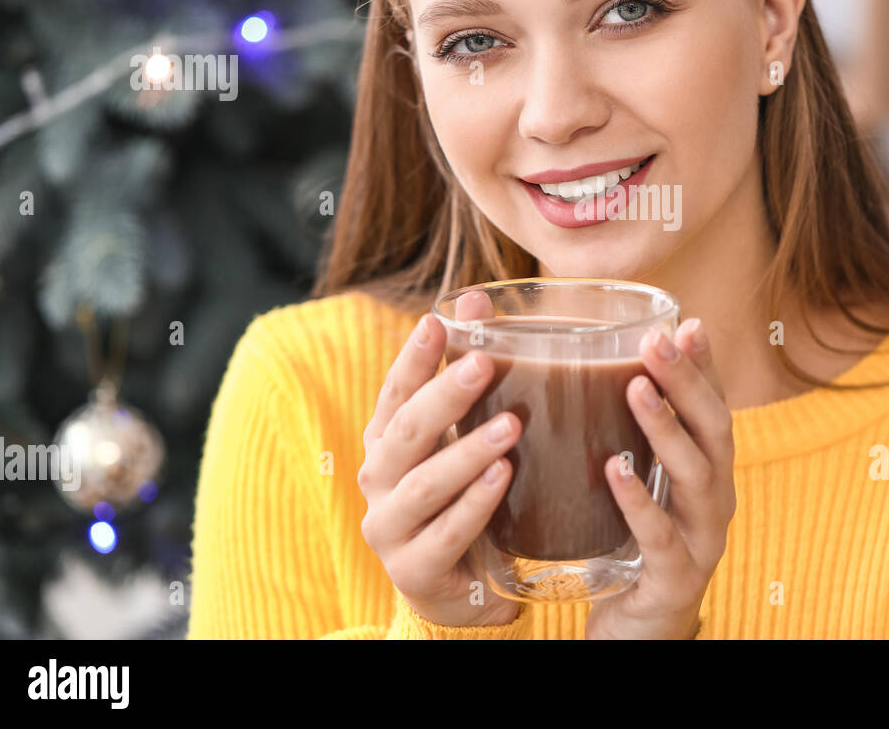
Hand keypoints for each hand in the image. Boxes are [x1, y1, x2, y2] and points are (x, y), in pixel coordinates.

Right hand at [358, 291, 522, 627]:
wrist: (461, 586)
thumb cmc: (464, 497)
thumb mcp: (465, 440)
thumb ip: (473, 382)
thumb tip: (483, 301)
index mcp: (388, 441)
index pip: (395, 392)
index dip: (415, 357)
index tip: (439, 321)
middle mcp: (378, 478)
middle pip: (406, 431)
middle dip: (444, 396)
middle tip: (484, 364)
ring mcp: (390, 526)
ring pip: (423, 484)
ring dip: (466, 452)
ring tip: (509, 427)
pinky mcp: (414, 569)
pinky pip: (446, 533)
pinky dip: (474, 504)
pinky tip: (502, 479)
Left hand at [585, 317, 735, 638]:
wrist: (636, 632)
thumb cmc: (632, 547)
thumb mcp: (632, 484)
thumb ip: (622, 434)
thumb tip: (595, 372)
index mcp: (706, 471)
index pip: (713, 407)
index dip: (702, 365)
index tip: (685, 321)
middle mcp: (715, 499)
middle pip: (714, 430)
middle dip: (687, 382)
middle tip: (655, 341)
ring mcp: (702, 539)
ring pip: (696, 476)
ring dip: (667, 429)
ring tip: (636, 390)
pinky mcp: (675, 577)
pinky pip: (661, 536)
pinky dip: (640, 501)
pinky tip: (614, 471)